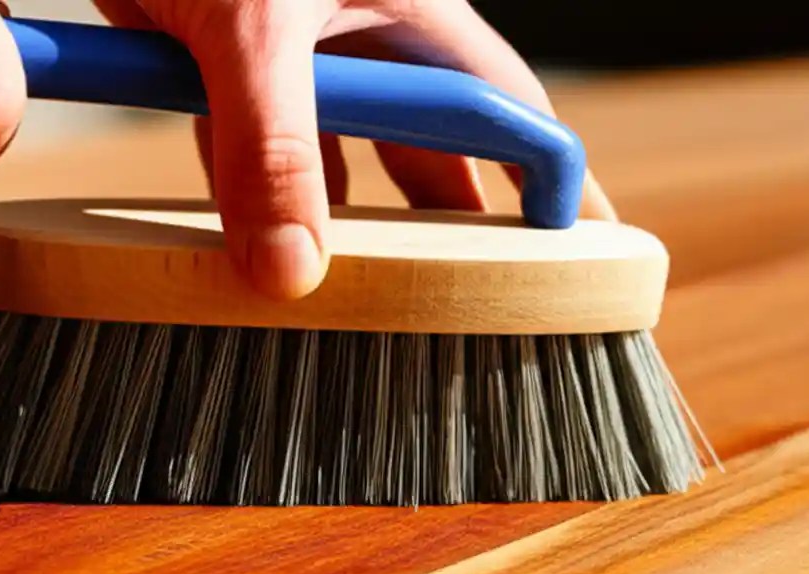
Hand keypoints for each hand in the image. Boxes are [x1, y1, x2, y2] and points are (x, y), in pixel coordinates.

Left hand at [94, 0, 618, 299]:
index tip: (584, 252)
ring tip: (359, 302)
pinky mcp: (224, 68)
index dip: (546, 181)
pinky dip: (251, 199)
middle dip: (443, 228)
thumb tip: (288, 273)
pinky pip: (251, 152)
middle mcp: (364, 40)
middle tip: (465, 310)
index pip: (504, 111)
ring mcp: (296, 58)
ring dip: (336, 224)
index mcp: (413, 17)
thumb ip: (270, 146)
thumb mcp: (255, 26)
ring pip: (333, 160)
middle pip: (425, 153)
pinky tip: (251, 251)